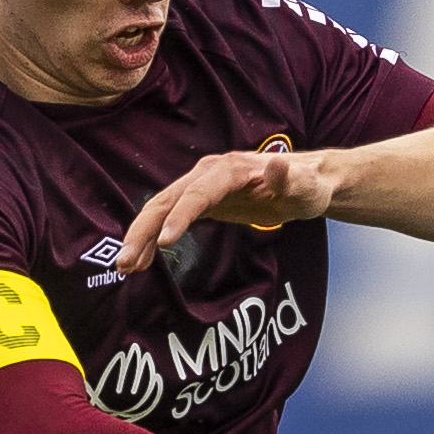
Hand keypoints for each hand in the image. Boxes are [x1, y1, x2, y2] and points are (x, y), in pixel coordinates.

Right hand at [117, 148, 334, 274]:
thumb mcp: (308, 187)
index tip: (165, 242)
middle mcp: (208, 173)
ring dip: (141, 237)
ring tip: (125, 268)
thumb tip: (276, 165)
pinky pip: (170, 218)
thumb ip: (292, 180)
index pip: (198, 193)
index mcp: (229, 170)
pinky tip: (142, 263)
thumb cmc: (309, 186)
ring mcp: (201, 186)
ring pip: (162, 209)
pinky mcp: (201, 201)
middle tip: (126, 262)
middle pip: (168, 200)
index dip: (180, 215)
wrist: (305, 182)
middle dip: (144, 230)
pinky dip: (153, 239)